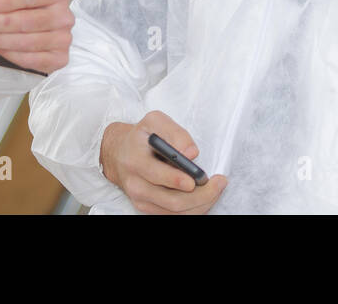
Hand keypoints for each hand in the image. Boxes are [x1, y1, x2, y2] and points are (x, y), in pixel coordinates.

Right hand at [100, 111, 227, 213]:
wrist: (119, 153)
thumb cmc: (141, 136)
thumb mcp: (154, 121)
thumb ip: (175, 133)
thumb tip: (191, 154)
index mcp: (135, 160)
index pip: (157, 175)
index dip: (178, 180)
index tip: (197, 179)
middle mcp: (135, 184)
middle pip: (172, 200)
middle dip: (201, 195)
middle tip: (219, 184)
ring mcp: (140, 199)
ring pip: (176, 212)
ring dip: (201, 203)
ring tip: (215, 189)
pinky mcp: (146, 208)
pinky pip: (174, 216)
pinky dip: (193, 209)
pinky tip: (204, 197)